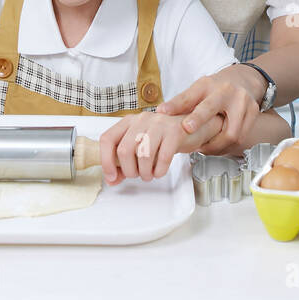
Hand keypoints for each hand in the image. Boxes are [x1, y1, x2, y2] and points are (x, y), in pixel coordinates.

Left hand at [99, 111, 223, 185]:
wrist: (192, 126)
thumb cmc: (163, 138)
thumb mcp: (141, 147)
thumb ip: (124, 163)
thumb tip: (111, 180)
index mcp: (129, 121)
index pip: (107, 139)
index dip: (106, 161)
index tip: (111, 176)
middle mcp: (142, 119)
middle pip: (124, 150)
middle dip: (129, 171)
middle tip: (136, 175)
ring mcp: (159, 124)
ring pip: (143, 155)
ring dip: (145, 173)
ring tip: (149, 174)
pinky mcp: (175, 131)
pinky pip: (163, 157)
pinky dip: (160, 170)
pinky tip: (159, 171)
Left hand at [154, 69, 261, 154]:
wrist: (244, 79)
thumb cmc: (216, 86)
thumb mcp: (198, 88)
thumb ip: (181, 101)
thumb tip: (160, 112)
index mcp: (211, 85)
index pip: (200, 101)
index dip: (194, 116)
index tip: (186, 127)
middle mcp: (230, 93)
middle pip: (225, 121)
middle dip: (210, 136)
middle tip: (197, 147)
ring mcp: (245, 104)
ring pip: (232, 134)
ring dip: (216, 146)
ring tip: (203, 148)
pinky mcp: (254, 114)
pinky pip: (240, 138)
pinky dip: (226, 146)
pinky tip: (216, 146)